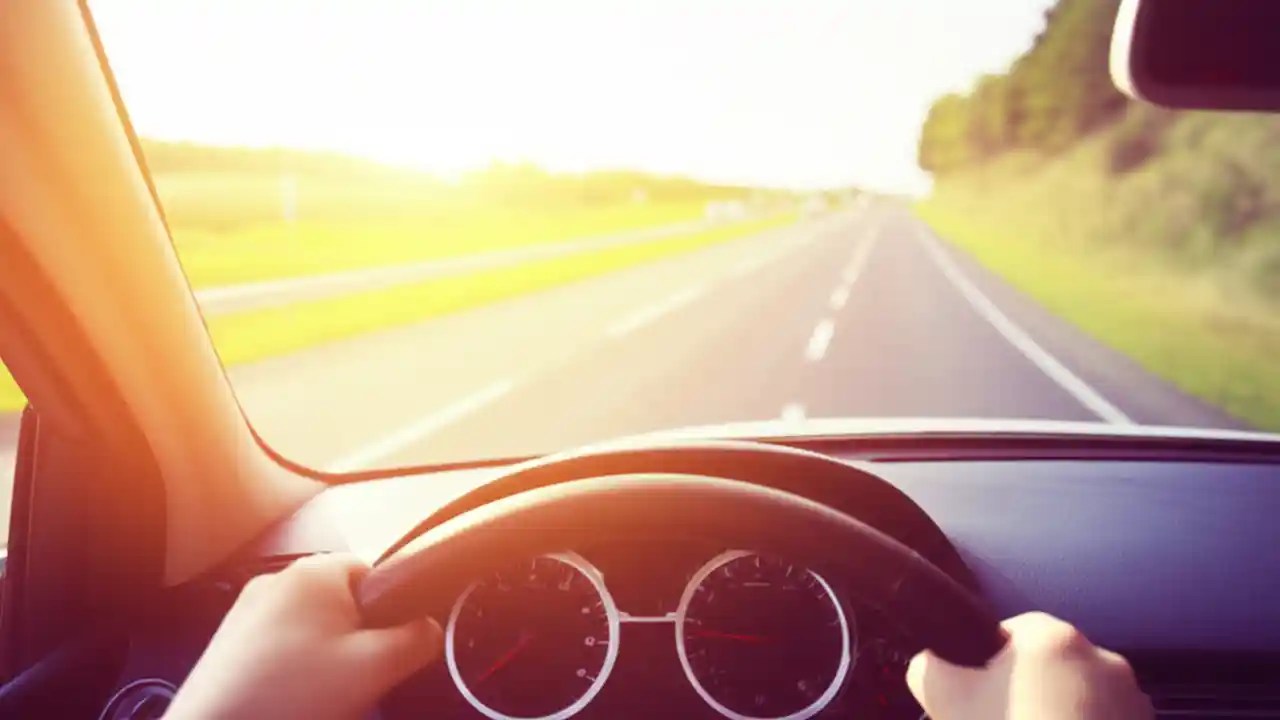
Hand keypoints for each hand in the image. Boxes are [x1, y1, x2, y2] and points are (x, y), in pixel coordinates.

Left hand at [166, 554, 441, 719]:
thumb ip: (417, 639)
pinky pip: (281, 647)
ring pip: (313, 630)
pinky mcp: (231, 642)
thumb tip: (431, 628)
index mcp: (314, 571)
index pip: (376, 573)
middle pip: (344, 605)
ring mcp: (248, 610)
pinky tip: (291, 700)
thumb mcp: (376, 668)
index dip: (390, 613)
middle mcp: (277, 580)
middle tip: (353, 679)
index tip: (384, 649)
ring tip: (318, 695)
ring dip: (325, 659)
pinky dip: (293, 671)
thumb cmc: (289, 696)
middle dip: (356, 642)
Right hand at [907, 612, 1152, 719]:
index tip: (979, 703)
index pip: (1009, 633)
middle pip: (1047, 667)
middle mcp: (1103, 659)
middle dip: (1026, 693)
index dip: (986, 668)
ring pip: (1078, 699)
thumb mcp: (944, 700)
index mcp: (1053, 638)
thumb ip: (929, 667)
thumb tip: (932, 664)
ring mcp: (1133, 702)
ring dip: (1060, 717)